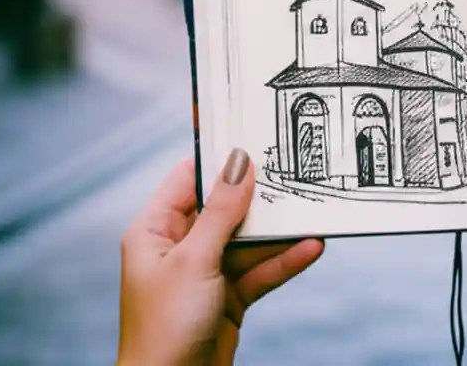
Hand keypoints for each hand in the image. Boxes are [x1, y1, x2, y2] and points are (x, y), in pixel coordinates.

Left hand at [118, 149, 323, 364]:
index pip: (187, 180)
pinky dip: (284, 262)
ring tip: (313, 213)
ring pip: (248, 242)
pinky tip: (310, 249)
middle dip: (260, 198)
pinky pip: (260, 272)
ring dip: (279, 233)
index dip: (218, 160)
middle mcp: (178, 248)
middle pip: (224, 210)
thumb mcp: (195, 260)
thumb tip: (238, 163)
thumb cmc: (164, 328)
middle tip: (294, 174)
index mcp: (154, 231)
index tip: (252, 139)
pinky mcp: (228, 299)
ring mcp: (205, 274)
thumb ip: (221, 211)